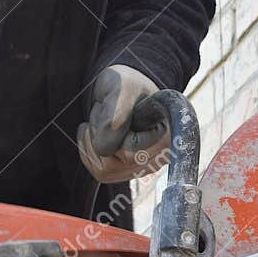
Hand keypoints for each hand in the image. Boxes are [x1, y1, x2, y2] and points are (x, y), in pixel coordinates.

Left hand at [77, 65, 168, 182]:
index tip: (115, 105)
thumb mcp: (122, 87)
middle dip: (98, 134)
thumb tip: (105, 148)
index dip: (112, 131)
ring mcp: (145, 168)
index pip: (129, 152)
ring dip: (92, 143)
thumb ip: (116, 115)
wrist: (123, 87)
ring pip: (104, 171)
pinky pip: (101, 173)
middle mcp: (161, 158)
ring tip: (102, 121)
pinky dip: (90, 152)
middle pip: (114, 165)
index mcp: (167, 136)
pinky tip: (97, 133)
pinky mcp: (129, 172)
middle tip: (105, 110)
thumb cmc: (126, 83)